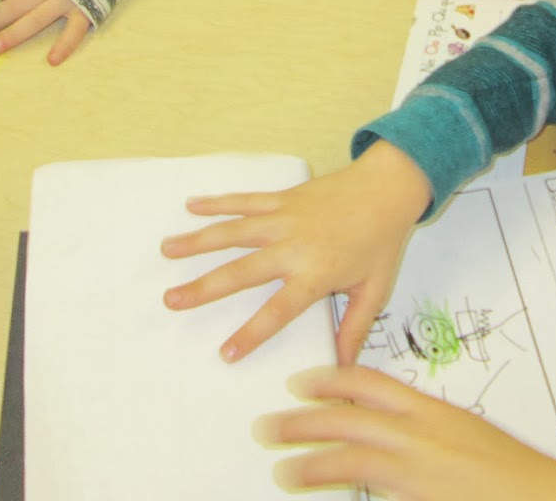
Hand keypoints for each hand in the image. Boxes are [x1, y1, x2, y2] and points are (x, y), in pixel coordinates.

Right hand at [161, 141, 431, 363]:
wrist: (388, 187)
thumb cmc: (381, 241)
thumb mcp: (374, 290)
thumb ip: (354, 328)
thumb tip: (343, 368)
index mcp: (315, 273)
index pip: (278, 310)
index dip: (252, 332)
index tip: (225, 353)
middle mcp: (293, 246)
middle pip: (243, 271)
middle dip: (204, 287)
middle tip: (171, 300)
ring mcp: (284, 218)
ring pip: (234, 231)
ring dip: (198, 240)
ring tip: (166, 250)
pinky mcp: (283, 197)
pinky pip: (245, 200)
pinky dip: (217, 202)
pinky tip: (190, 205)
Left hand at [258, 365, 555, 500]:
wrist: (541, 495)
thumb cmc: (511, 474)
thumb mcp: (465, 438)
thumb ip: (428, 435)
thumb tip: (390, 438)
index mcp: (432, 410)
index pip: (371, 383)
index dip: (331, 380)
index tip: (301, 382)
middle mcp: (420, 431)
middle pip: (348, 415)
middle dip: (304, 419)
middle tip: (269, 424)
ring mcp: (417, 465)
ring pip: (348, 455)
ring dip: (308, 460)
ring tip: (281, 467)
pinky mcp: (416, 493)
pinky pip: (366, 487)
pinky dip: (337, 488)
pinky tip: (313, 491)